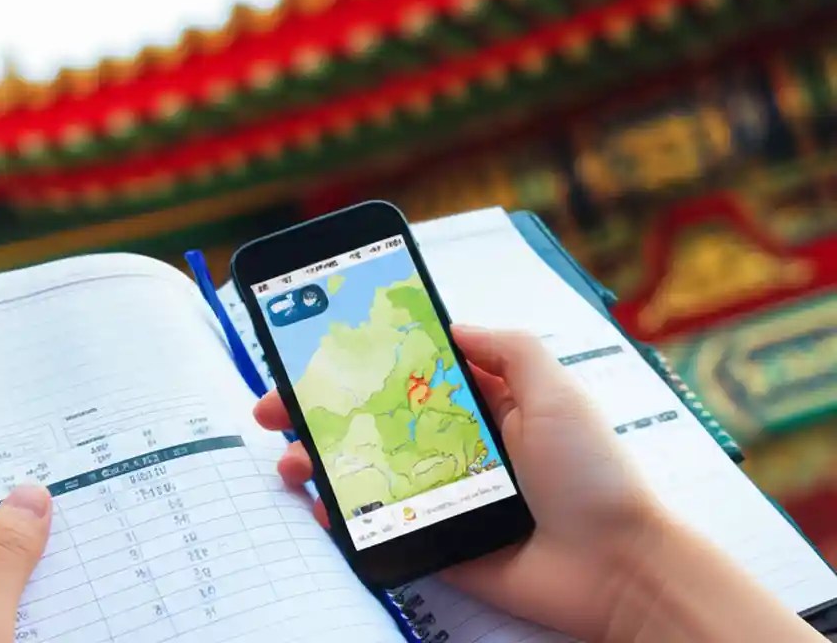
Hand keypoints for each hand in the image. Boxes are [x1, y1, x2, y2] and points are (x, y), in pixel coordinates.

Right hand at [254, 326, 661, 639]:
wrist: (617, 568)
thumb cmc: (594, 475)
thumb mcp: (558, 391)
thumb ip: (509, 349)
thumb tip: (452, 324)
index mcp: (487, 405)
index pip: (411, 374)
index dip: (364, 363)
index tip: (318, 353)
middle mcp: (458, 445)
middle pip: (375, 421)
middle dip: (321, 412)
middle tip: (276, 407)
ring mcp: (443, 494)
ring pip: (367, 471)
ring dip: (322, 461)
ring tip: (292, 459)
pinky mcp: (437, 539)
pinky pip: (381, 524)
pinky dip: (346, 516)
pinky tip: (324, 505)